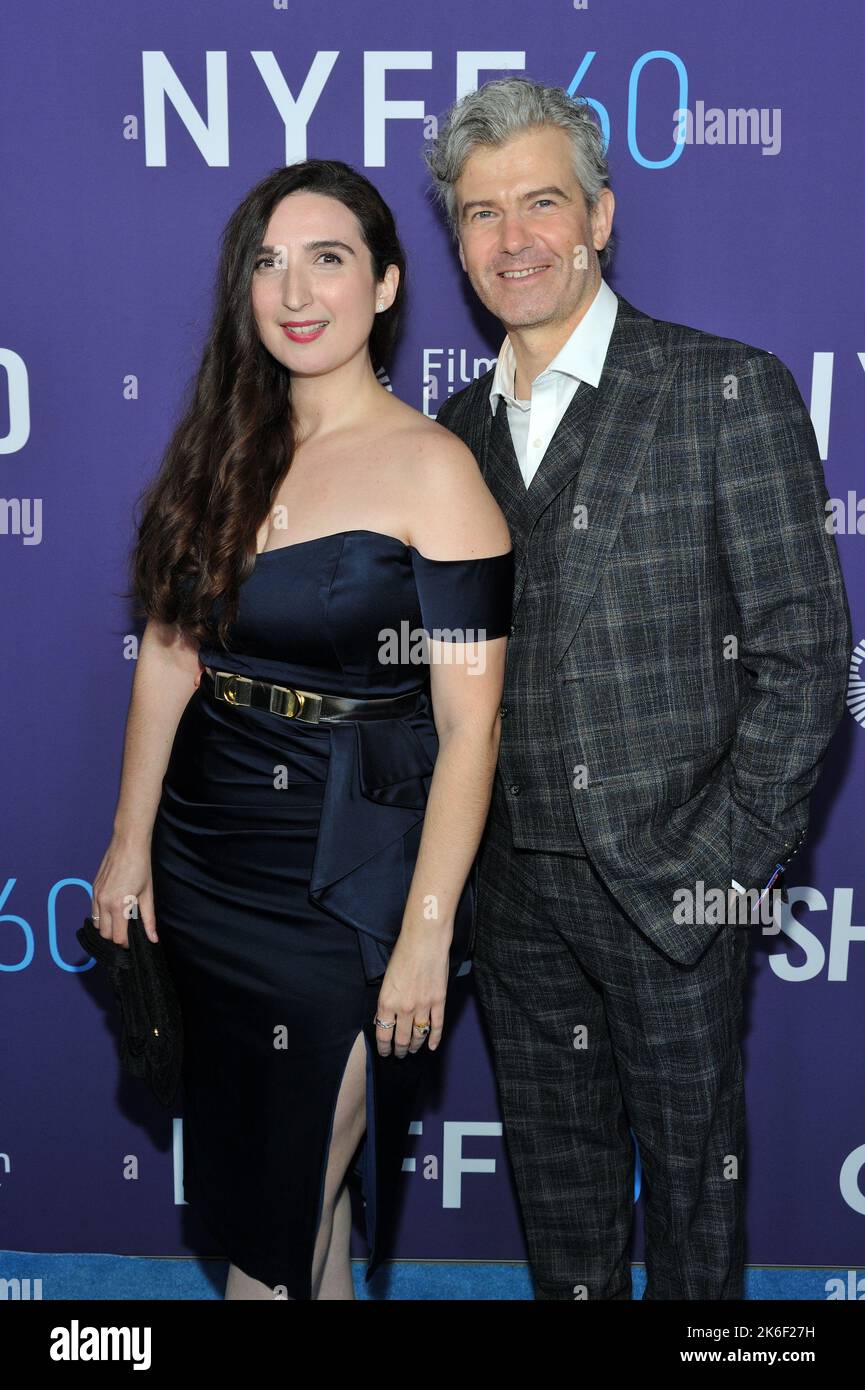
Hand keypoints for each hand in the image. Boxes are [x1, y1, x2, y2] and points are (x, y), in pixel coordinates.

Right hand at [90, 835, 158, 948]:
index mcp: (118, 906)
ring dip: (107, 927)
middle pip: (104, 934)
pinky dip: (101, 916)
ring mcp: (96, 895)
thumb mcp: (148, 895)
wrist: (128, 843)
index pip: (117, 937)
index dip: (126, 943)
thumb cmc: (141, 867)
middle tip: (128, 933)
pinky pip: (93, 911)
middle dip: (115, 937)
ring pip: (97, 924)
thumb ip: (149, 919)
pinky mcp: (93, 888)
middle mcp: (103, 902)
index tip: (133, 941)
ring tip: (120, 922)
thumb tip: (153, 938)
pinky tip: (113, 911)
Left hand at [373, 924, 450, 1058]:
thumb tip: (382, 1019)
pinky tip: (432, 1047)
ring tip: (412, 1050)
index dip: (384, 1047)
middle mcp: (404, 1009)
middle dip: (399, 1050)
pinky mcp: (439, 1002)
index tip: (385, 1052)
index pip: (383, 1034)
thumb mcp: (386, 980)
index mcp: (387, 1002)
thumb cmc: (402, 954)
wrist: (424, 941)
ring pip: (419, 1035)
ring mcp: (423, 1006)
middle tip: (399, 1055)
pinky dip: (435, 1039)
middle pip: (401, 1039)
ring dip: (415, 1046)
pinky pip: (437, 1026)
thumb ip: (385, 1001)